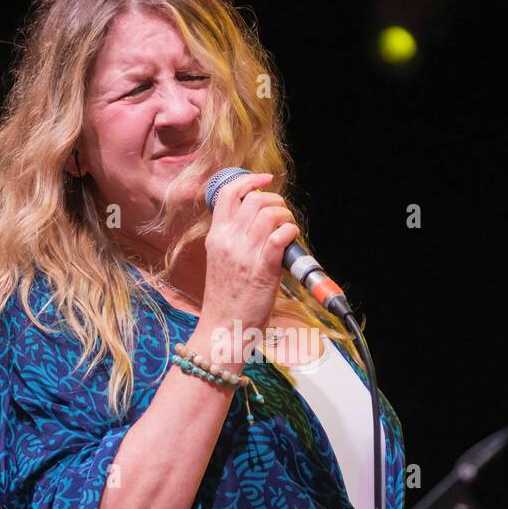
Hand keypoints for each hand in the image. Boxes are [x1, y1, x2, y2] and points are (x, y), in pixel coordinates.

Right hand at [199, 171, 297, 344]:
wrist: (224, 328)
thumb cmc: (226, 298)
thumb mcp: (220, 261)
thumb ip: (232, 239)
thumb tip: (257, 221)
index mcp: (216, 236)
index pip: (228, 193)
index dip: (249, 180)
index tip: (264, 180)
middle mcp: (228, 241)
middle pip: (255, 199)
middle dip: (276, 201)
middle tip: (282, 215)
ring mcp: (244, 254)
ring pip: (269, 213)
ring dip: (286, 216)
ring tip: (288, 228)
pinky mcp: (263, 269)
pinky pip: (280, 235)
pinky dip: (290, 231)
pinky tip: (291, 239)